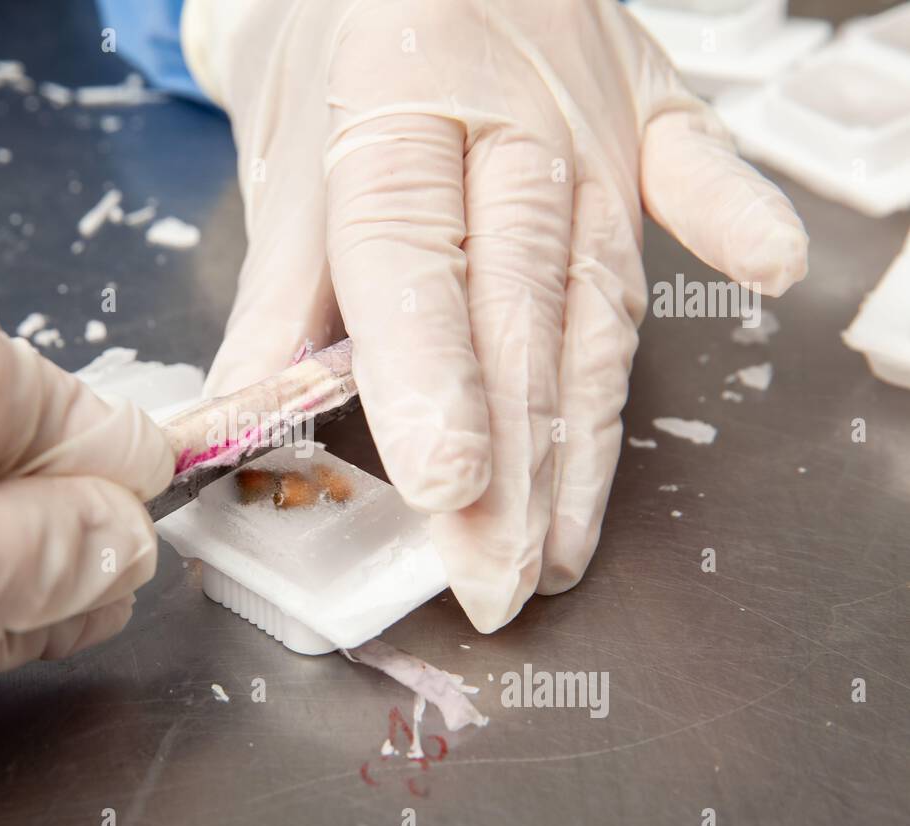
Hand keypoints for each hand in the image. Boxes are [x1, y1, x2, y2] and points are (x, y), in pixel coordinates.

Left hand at [185, 0, 807, 631]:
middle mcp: (504, 120)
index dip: (430, 381)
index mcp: (391, 113)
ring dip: (587, 432)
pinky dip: (734, 217)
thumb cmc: (331, 68)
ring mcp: (590, 115)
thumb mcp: (283, 176)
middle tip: (499, 575)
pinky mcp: (647, 108)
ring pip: (597, 293)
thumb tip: (237, 427)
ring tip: (565, 542)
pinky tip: (772, 271)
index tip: (446, 488)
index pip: (411, 263)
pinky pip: (697, 165)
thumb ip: (275, 305)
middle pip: (517, 308)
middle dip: (514, 460)